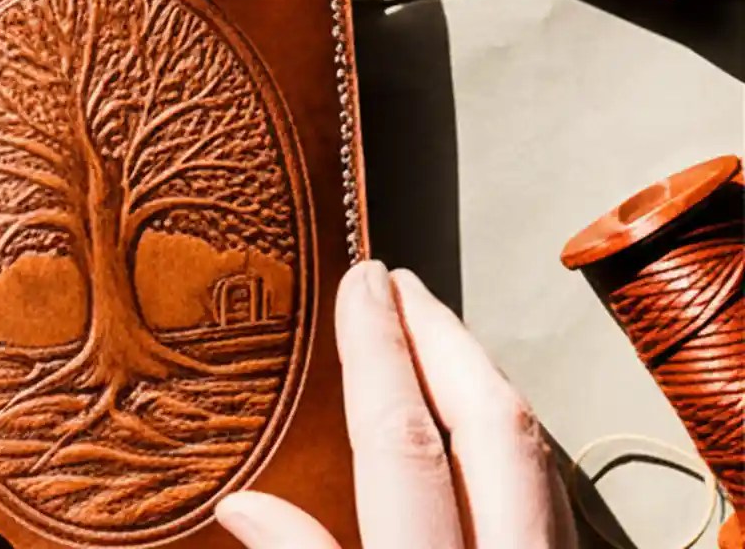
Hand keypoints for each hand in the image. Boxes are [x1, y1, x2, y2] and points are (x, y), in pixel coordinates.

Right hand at [214, 261, 575, 547]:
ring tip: (434, 328)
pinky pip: (546, 480)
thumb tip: (242, 506)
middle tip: (399, 283)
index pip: (401, 439)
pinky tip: (478, 416)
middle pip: (491, 422)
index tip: (359, 284)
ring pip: (532, 445)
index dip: (377, 352)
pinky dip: (506, 428)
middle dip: (444, 337)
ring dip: (480, 374)